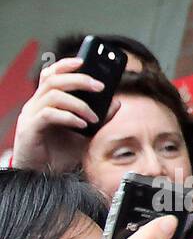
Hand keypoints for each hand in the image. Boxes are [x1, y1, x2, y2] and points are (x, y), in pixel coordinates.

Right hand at [11, 57, 119, 171]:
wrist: (45, 177)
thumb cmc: (60, 156)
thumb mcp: (86, 134)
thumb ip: (99, 118)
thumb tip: (117, 102)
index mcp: (46, 102)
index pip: (51, 74)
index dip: (65, 64)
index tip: (84, 61)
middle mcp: (36, 104)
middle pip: (53, 79)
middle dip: (79, 79)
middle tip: (100, 87)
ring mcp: (31, 115)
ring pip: (53, 95)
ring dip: (78, 103)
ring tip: (93, 117)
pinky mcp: (30, 129)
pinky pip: (49, 114)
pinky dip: (68, 116)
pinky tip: (81, 124)